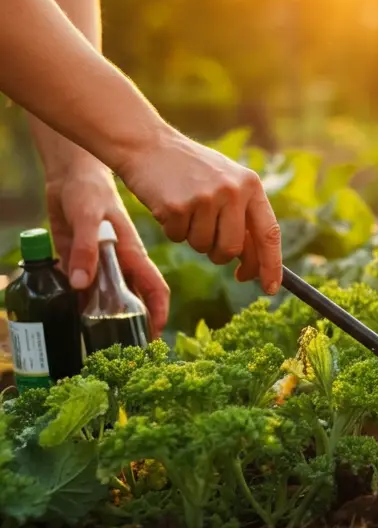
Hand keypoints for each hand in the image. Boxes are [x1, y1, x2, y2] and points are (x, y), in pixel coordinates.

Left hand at [45, 163, 170, 333]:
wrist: (69, 175)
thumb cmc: (89, 190)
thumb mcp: (88, 216)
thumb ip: (85, 248)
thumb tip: (79, 285)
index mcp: (132, 254)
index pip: (155, 288)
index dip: (160, 312)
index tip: (157, 337)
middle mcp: (120, 264)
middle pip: (133, 301)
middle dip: (133, 326)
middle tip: (123, 353)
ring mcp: (99, 266)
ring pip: (106, 299)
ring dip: (101, 320)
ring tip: (95, 344)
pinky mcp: (79, 263)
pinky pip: (80, 290)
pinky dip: (76, 305)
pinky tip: (67, 319)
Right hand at [117, 129, 281, 294]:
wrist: (148, 145)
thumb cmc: (191, 170)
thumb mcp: (227, 182)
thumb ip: (243, 216)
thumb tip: (256, 264)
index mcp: (250, 185)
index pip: (269, 233)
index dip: (271, 265)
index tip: (270, 288)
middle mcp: (232, 191)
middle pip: (232, 249)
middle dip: (221, 256)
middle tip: (211, 247)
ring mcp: (205, 198)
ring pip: (204, 247)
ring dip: (194, 238)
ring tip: (187, 211)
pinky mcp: (177, 206)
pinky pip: (178, 238)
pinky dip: (173, 230)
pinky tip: (169, 206)